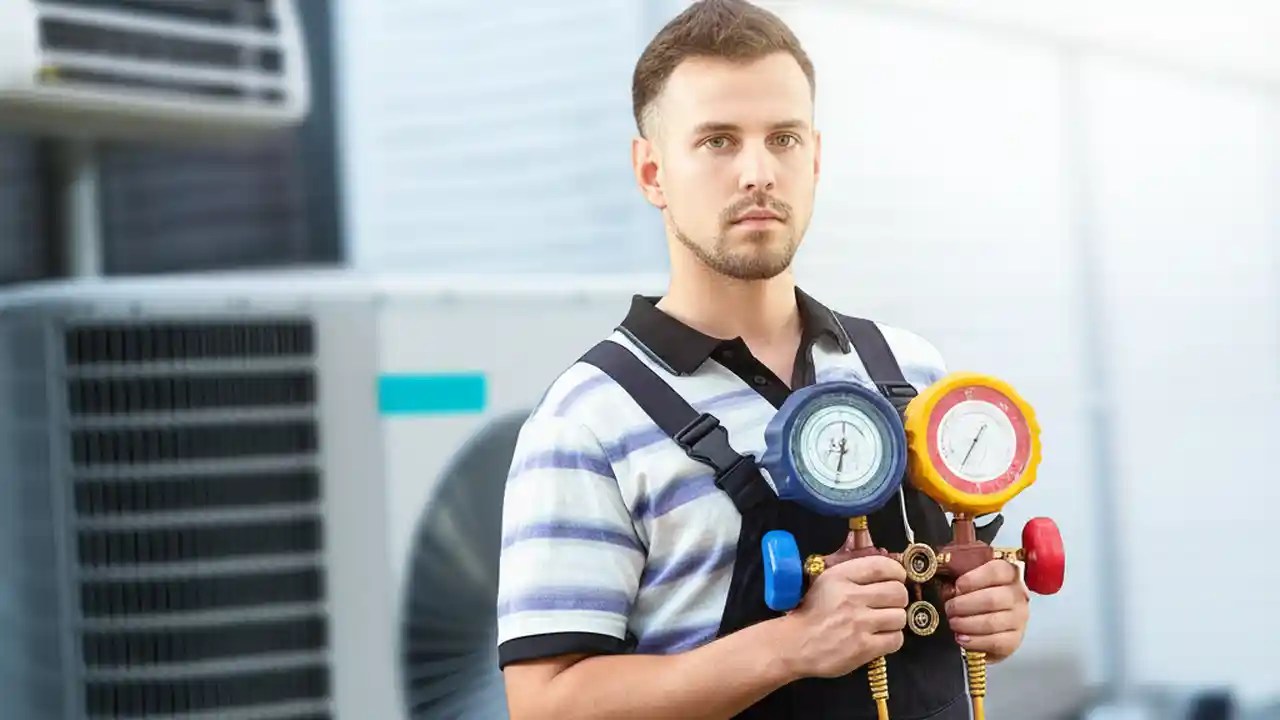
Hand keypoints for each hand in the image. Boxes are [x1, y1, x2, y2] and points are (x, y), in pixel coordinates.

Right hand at [778, 556, 908, 678]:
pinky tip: (879, 637)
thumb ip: (853, 573)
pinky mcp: (863, 647)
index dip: (897, 572)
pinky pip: (895, 639)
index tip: (898, 578)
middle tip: (890, 603)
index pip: (882, 566)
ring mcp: (858, 623)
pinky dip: (892, 639)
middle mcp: (850, 597)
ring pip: (900, 616)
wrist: (794, 645)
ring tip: (882, 623)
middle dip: (898, 598)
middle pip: (898, 592)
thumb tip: (887, 568)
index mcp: (839, 577)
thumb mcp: (825, 582)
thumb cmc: (811, 614)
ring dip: (895, 620)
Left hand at [945, 559, 1029, 661]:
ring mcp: (1018, 619)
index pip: (997, 570)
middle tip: (949, 608)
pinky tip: (962, 637)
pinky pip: (995, 642)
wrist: (985, 624)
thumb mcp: (966, 579)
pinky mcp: (1014, 640)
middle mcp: (1017, 595)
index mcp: (1008, 574)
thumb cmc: (974, 596)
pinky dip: (974, 640)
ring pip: (992, 622)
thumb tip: (945, 577)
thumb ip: (958, 574)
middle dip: (963, 605)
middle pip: (992, 599)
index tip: (957, 586)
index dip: (973, 579)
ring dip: (966, 623)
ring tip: (953, 622)